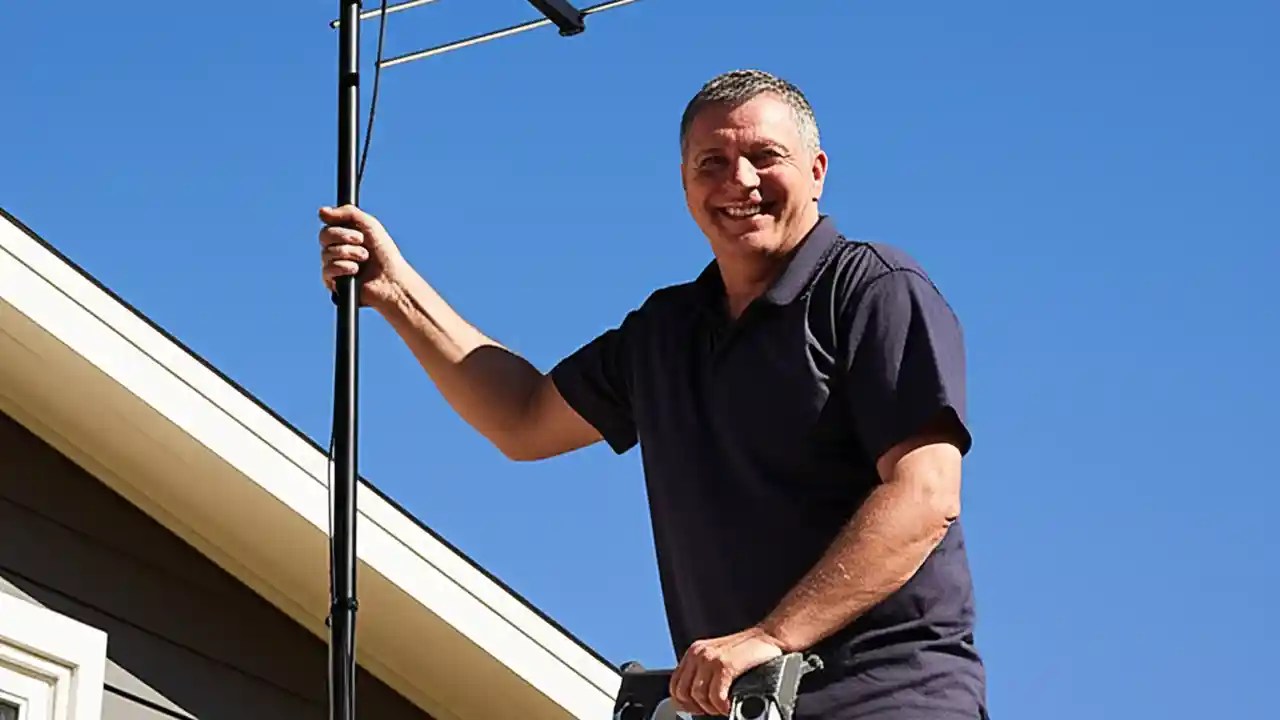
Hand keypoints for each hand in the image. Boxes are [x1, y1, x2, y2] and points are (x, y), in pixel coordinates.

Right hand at [318, 204, 405, 310]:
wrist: (392, 279)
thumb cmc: (384, 253)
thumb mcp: (369, 225)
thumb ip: (348, 213)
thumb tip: (321, 211)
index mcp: (344, 236)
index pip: (328, 225)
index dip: (339, 225)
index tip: (357, 231)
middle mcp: (337, 250)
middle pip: (323, 235)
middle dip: (343, 236)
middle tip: (361, 240)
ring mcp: (334, 266)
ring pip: (326, 252)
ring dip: (349, 252)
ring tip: (364, 258)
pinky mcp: (333, 283)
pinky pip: (327, 270)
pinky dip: (343, 267)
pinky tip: (355, 270)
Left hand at [669, 627, 784, 716]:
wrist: (770, 638)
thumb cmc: (749, 652)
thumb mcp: (718, 658)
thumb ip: (704, 673)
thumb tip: (696, 699)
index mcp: (694, 653)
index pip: (675, 685)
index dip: (685, 702)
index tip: (699, 708)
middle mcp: (698, 654)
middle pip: (682, 693)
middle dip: (698, 707)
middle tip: (713, 709)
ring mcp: (710, 658)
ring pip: (698, 697)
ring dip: (712, 708)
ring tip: (724, 706)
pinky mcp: (725, 665)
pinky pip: (715, 697)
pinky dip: (722, 707)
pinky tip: (730, 705)